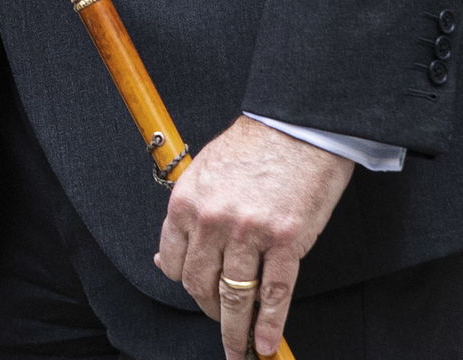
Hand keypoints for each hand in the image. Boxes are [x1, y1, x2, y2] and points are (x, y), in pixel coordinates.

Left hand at [155, 117, 352, 359]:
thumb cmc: (253, 146)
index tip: (198, 295)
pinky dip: (268, 325)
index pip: (174, 264)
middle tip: (222, 324)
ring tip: (239, 350)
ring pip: (234, 297)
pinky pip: (273, 294)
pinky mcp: (284, 240)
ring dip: (235, 331)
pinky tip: (265, 344)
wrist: (297, 126)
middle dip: (210, 311)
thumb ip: (186, 217)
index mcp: (187, 202)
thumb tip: (166, 261)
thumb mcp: (203, 173)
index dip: (187, 285)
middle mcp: (212, 220)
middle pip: (201, 285)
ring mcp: (248, 232)